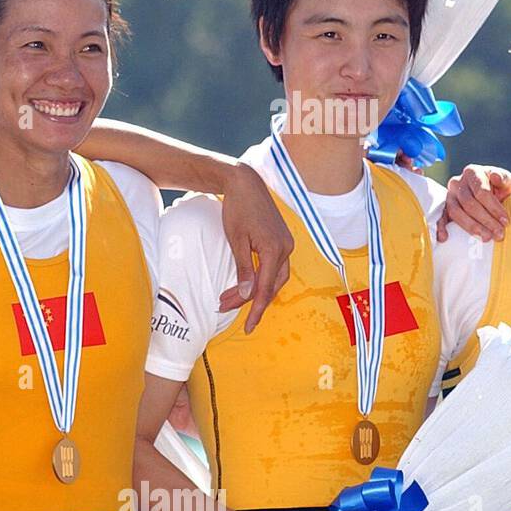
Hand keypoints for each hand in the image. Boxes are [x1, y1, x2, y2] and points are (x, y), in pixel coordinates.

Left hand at [217, 163, 293, 331]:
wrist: (245, 183)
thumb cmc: (237, 209)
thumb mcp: (236, 240)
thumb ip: (244, 268)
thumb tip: (249, 294)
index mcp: (275, 250)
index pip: (265, 289)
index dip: (255, 310)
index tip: (248, 327)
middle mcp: (286, 248)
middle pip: (271, 286)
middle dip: (250, 301)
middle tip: (224, 307)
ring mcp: (286, 244)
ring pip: (275, 278)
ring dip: (256, 291)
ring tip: (232, 299)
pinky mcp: (281, 240)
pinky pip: (275, 267)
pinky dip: (262, 279)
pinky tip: (249, 284)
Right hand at [437, 164, 510, 242]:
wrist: (491, 195)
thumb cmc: (499, 188)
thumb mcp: (506, 181)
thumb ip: (503, 178)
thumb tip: (495, 176)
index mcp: (472, 172)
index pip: (481, 191)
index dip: (494, 208)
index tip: (505, 221)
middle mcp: (457, 182)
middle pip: (469, 203)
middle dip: (485, 220)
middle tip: (497, 233)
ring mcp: (449, 195)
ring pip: (456, 212)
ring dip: (471, 227)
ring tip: (485, 237)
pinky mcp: (443, 208)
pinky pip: (440, 218)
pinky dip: (441, 228)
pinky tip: (444, 237)